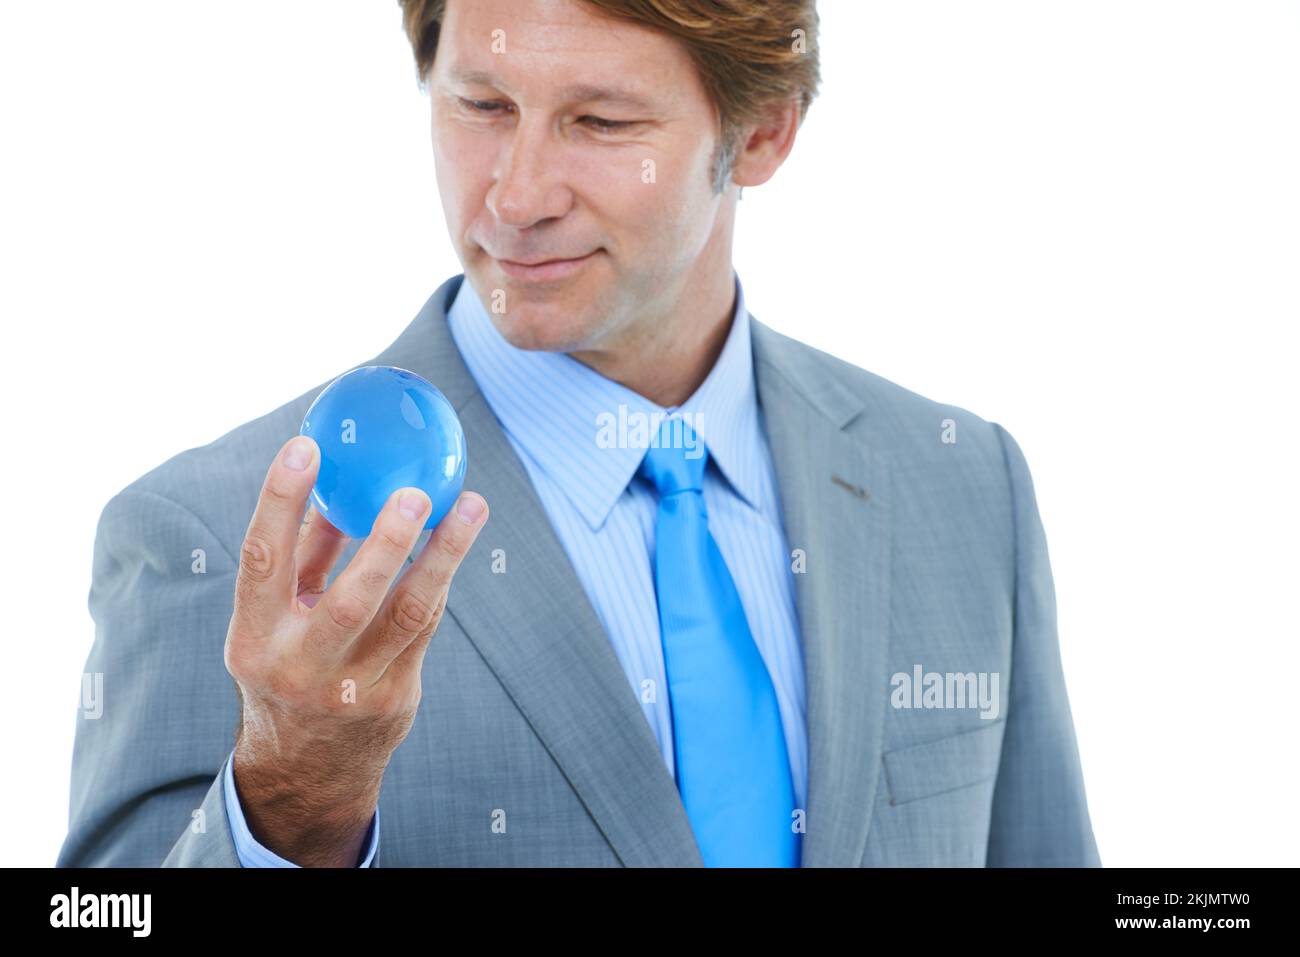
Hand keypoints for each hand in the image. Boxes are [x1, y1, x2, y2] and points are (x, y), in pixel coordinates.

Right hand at [224, 434, 487, 865]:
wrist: (306, 767)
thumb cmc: (289, 665)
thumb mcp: (276, 617)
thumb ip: (304, 554)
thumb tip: (337, 478)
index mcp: (254, 638)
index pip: (261, 560)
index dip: (280, 500)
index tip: (305, 445)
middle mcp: (300, 667)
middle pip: (350, 601)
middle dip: (385, 544)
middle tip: (415, 493)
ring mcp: (352, 688)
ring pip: (408, 614)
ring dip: (443, 555)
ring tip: (470, 507)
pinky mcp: (396, 698)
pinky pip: (425, 627)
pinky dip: (441, 577)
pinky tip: (458, 538)